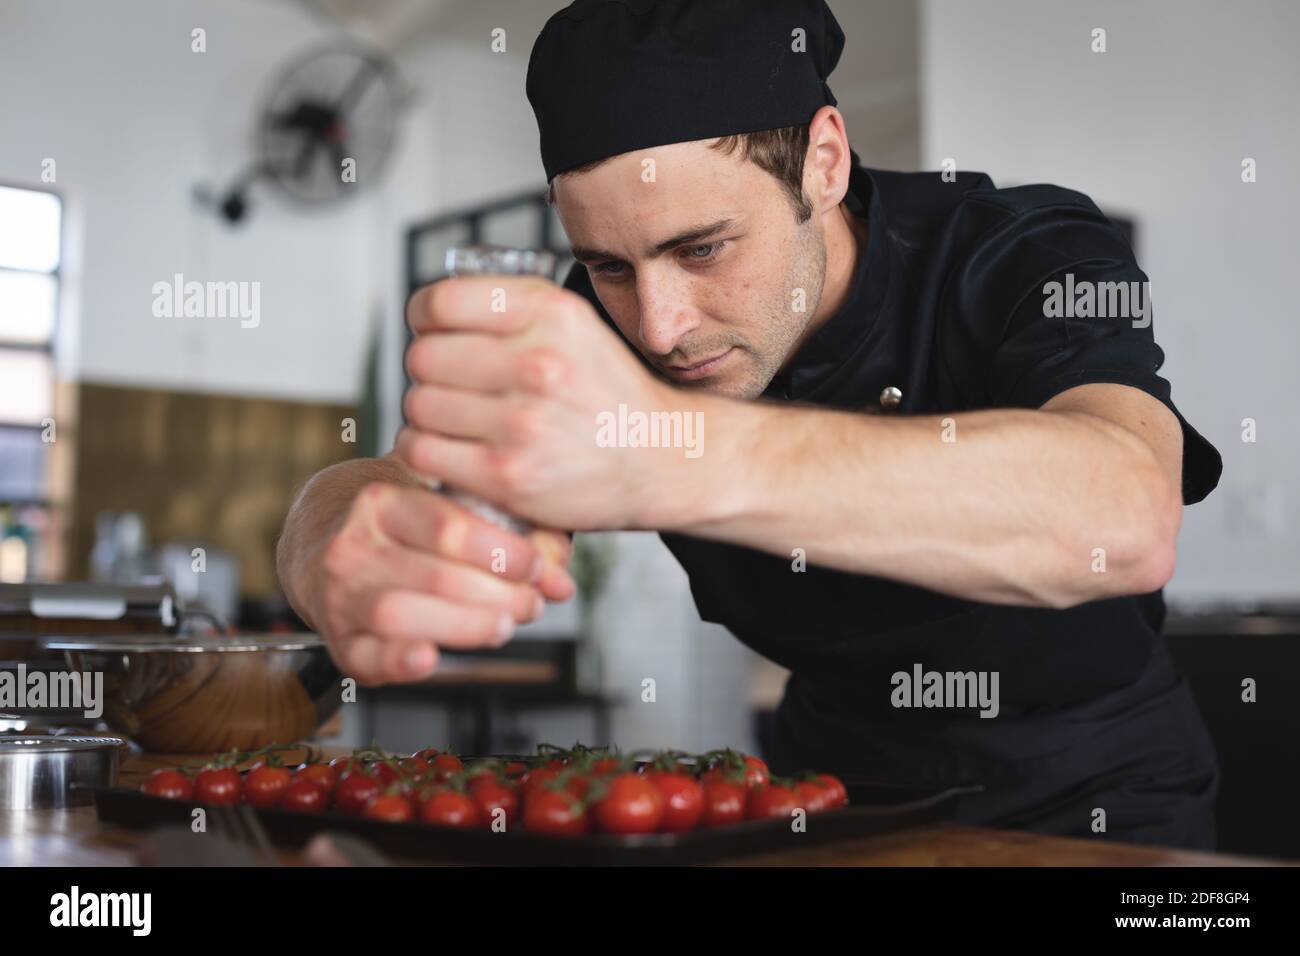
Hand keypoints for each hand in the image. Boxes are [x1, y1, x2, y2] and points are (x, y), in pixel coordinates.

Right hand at [305, 481, 573, 684]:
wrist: (319, 538)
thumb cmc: (401, 522)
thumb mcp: (441, 504)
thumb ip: (502, 529)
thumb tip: (562, 575)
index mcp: (381, 502)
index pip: (447, 528)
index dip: (502, 552)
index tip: (540, 568)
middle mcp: (352, 546)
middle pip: (433, 576)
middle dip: (496, 595)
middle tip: (533, 603)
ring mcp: (338, 594)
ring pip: (400, 615)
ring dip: (463, 626)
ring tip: (503, 626)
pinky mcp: (336, 638)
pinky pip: (365, 656)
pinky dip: (399, 661)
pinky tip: (432, 659)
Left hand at [396, 276, 688, 529]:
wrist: (662, 459)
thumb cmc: (609, 394)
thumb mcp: (577, 326)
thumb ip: (511, 307)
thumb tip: (431, 310)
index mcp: (552, 314)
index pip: (439, 302)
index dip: (424, 319)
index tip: (433, 333)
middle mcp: (539, 362)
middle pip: (422, 356)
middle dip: (429, 372)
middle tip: (451, 386)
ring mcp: (523, 422)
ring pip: (418, 405)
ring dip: (427, 415)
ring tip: (456, 421)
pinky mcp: (508, 475)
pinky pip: (422, 451)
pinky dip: (424, 451)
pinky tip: (449, 450)